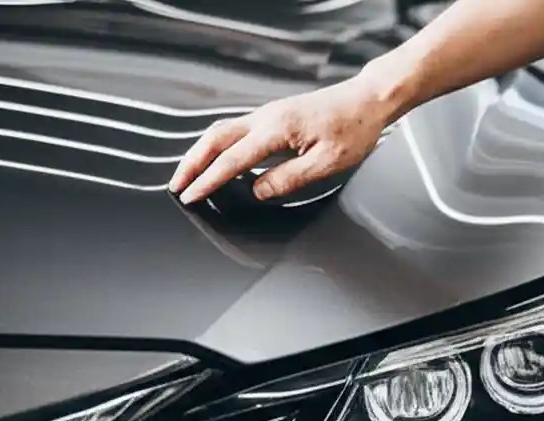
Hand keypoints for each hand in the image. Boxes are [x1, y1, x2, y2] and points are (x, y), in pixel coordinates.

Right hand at [168, 77, 395, 204]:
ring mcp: (268, 114)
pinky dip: (218, 145)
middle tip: (176, 185)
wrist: (367, 100)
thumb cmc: (353, 129)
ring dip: (200, 152)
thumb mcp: (326, 163)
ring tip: (188, 174)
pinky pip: (236, 130)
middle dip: (191, 163)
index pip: (233, 160)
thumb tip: (258, 191)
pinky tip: (217, 158)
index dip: (208, 180)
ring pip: (222, 131)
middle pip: (215, 139)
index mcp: (276, 129)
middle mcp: (265, 116)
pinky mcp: (274, 116)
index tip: (191, 196)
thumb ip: (289, 179)